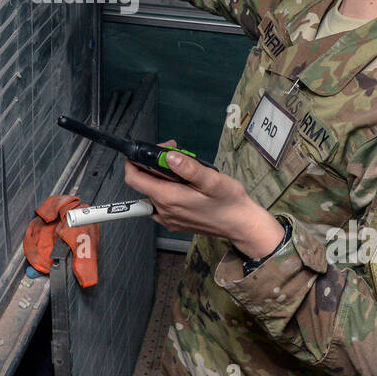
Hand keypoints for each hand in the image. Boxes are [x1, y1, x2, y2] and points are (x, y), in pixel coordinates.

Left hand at [124, 141, 285, 258]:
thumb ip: (189, 168)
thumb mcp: (212, 180)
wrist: (241, 225)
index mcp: (169, 198)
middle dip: (153, 164)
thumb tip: (169, 156)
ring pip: (153, 192)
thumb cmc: (230, 202)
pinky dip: (166, 190)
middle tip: (175, 153)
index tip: (150, 150)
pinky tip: (183, 185)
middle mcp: (163, 211)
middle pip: (144, 183)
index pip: (134, 178)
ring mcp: (168, 219)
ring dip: (161, 177)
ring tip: (182, 168)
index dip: (135, 160)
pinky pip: (161, 204)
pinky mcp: (175, 222)